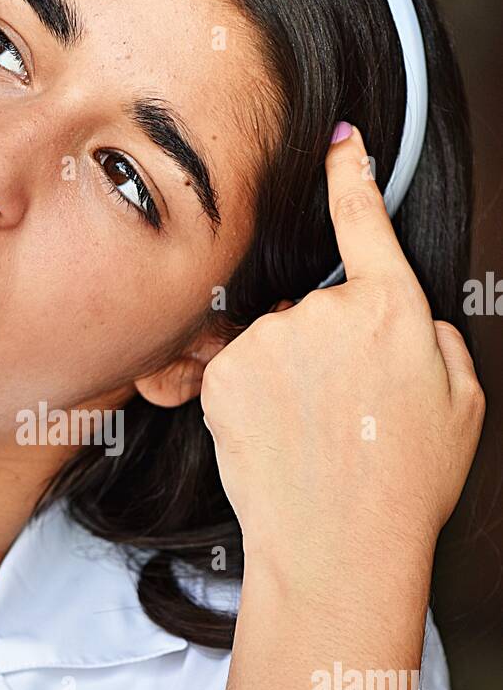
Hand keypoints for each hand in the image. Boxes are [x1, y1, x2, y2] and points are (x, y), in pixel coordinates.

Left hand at [200, 124, 484, 576]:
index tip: (341, 141)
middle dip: (325, 346)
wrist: (337, 547)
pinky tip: (278, 438)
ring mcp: (271, 337)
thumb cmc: (404, 485)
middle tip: (344, 413)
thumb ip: (436, 339)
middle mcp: (327, 310)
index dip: (351, 175)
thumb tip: (409, 318)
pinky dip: (251, 396)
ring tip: (311, 435)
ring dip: (286, 374)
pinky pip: (239, 368)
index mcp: (393, 308)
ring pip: (274, 341)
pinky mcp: (226, 371)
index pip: (364, 220)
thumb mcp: (463, 404)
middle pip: (315, 306)